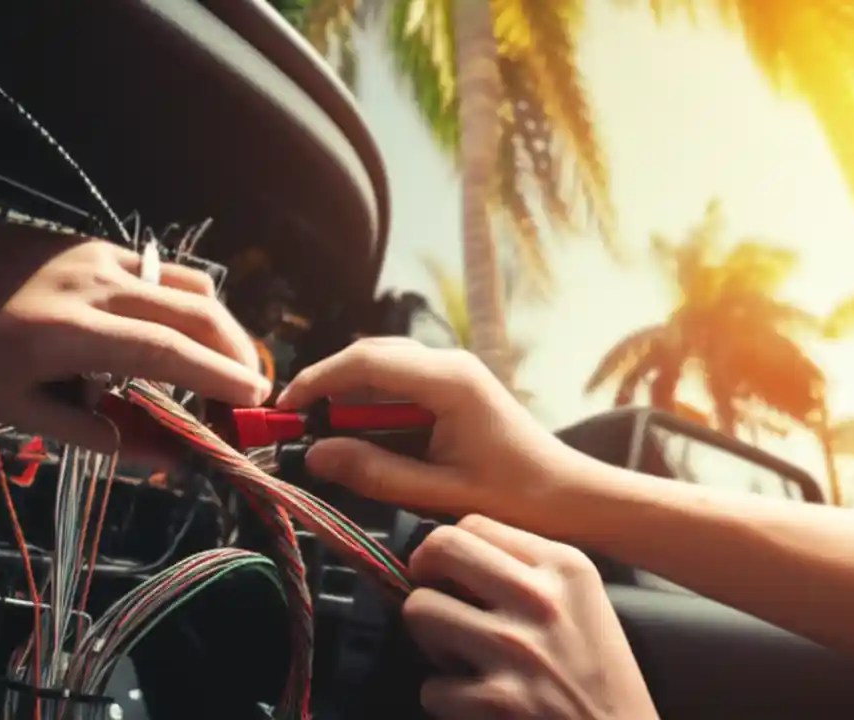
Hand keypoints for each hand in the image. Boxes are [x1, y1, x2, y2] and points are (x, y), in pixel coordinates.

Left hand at [0, 225, 269, 453]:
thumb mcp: (13, 409)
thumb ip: (95, 433)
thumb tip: (165, 459)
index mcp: (69, 329)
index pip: (167, 350)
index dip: (219, 376)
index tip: (255, 401)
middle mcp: (93, 281)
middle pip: (193, 307)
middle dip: (236, 348)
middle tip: (254, 389)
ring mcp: (92, 252)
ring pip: (183, 280)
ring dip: (217, 321)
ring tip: (227, 360)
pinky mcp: (85, 241)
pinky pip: (155, 268)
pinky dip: (183, 300)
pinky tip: (178, 329)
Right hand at [276, 338, 587, 520]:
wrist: (570, 496)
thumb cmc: (517, 497)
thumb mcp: (438, 492)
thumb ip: (374, 473)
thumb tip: (316, 454)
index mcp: (449, 380)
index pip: (366, 362)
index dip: (318, 381)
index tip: (283, 409)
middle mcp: (450, 364)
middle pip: (370, 357)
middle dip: (326, 387)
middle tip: (291, 424)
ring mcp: (454, 373)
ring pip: (382, 369)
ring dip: (347, 397)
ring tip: (317, 433)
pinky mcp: (454, 390)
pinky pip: (400, 386)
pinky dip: (371, 406)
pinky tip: (357, 437)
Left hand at [404, 515, 656, 719]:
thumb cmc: (602, 679)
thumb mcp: (585, 603)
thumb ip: (531, 573)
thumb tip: (460, 561)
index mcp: (564, 566)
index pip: (476, 524)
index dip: (450, 551)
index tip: (449, 573)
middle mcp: (540, 598)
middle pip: (440, 548)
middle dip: (421, 575)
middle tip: (432, 599)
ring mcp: (517, 648)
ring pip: (420, 610)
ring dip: (429, 639)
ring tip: (457, 656)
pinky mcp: (501, 699)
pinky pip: (432, 688)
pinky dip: (446, 700)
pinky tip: (474, 703)